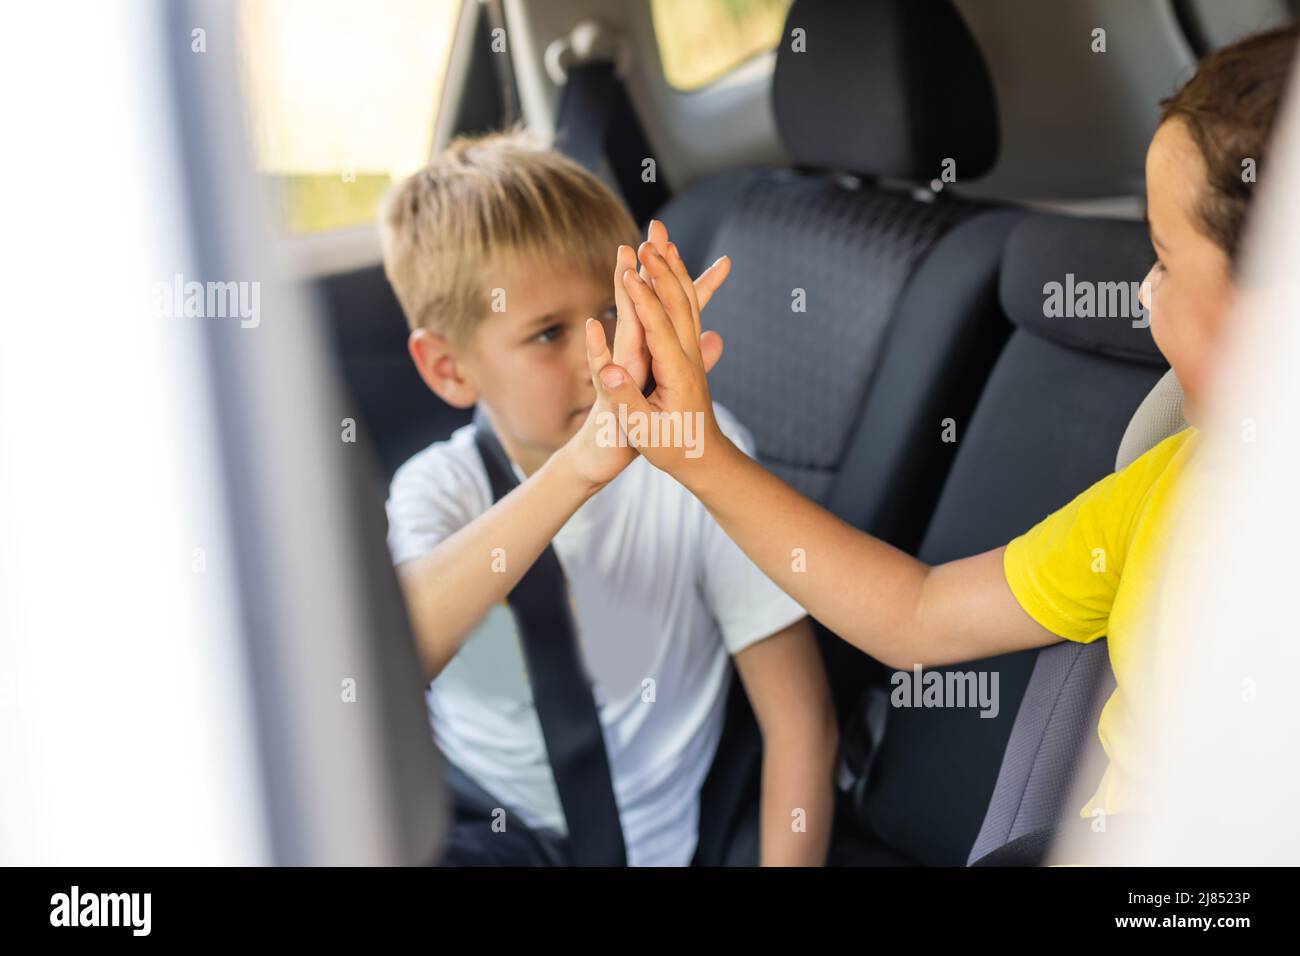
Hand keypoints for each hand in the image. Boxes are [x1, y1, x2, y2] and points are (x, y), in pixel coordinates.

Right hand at [590, 239, 733, 480]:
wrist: (706, 458)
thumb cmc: (672, 449)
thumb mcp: (644, 433)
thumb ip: (625, 400)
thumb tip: (606, 370)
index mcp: (677, 372)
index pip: (660, 326)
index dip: (643, 297)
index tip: (629, 270)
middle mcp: (687, 356)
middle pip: (678, 302)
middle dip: (664, 267)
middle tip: (651, 235)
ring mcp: (692, 353)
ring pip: (686, 302)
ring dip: (675, 269)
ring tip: (664, 242)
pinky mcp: (690, 355)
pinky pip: (686, 312)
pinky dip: (678, 287)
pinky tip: (669, 275)